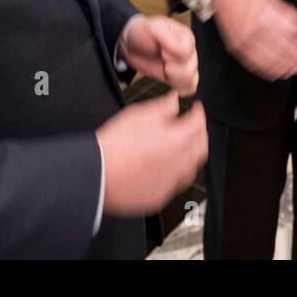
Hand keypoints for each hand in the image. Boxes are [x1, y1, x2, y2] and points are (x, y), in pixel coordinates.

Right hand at [96, 92, 206, 216]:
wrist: (95, 174)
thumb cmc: (113, 146)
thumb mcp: (138, 114)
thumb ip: (163, 105)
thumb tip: (175, 99)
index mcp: (177, 140)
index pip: (198, 123)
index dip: (198, 113)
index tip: (196, 109)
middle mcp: (179, 163)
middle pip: (201, 147)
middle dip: (201, 134)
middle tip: (194, 126)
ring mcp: (170, 183)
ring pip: (191, 168)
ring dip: (191, 155)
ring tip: (184, 146)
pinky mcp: (158, 197)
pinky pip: (176, 184)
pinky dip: (177, 173)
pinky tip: (168, 166)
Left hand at [120, 15, 198, 95]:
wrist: (132, 43)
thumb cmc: (143, 32)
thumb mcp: (155, 29)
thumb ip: (170, 39)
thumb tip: (183, 52)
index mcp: (186, 38)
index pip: (186, 54)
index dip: (172, 55)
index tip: (162, 50)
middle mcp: (189, 52)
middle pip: (190, 70)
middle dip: (172, 68)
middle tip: (162, 60)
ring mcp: (185, 65)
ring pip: (191, 81)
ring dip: (174, 79)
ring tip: (164, 69)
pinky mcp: (179, 77)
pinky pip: (188, 88)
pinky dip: (180, 88)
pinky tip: (170, 81)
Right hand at [211, 0, 296, 80]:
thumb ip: (287, 12)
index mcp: (263, 15)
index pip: (287, 35)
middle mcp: (253, 30)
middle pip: (279, 50)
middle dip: (295, 58)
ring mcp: (243, 41)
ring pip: (267, 61)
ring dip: (283, 67)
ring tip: (293, 69)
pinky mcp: (236, 49)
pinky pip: (253, 64)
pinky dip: (266, 71)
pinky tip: (275, 72)